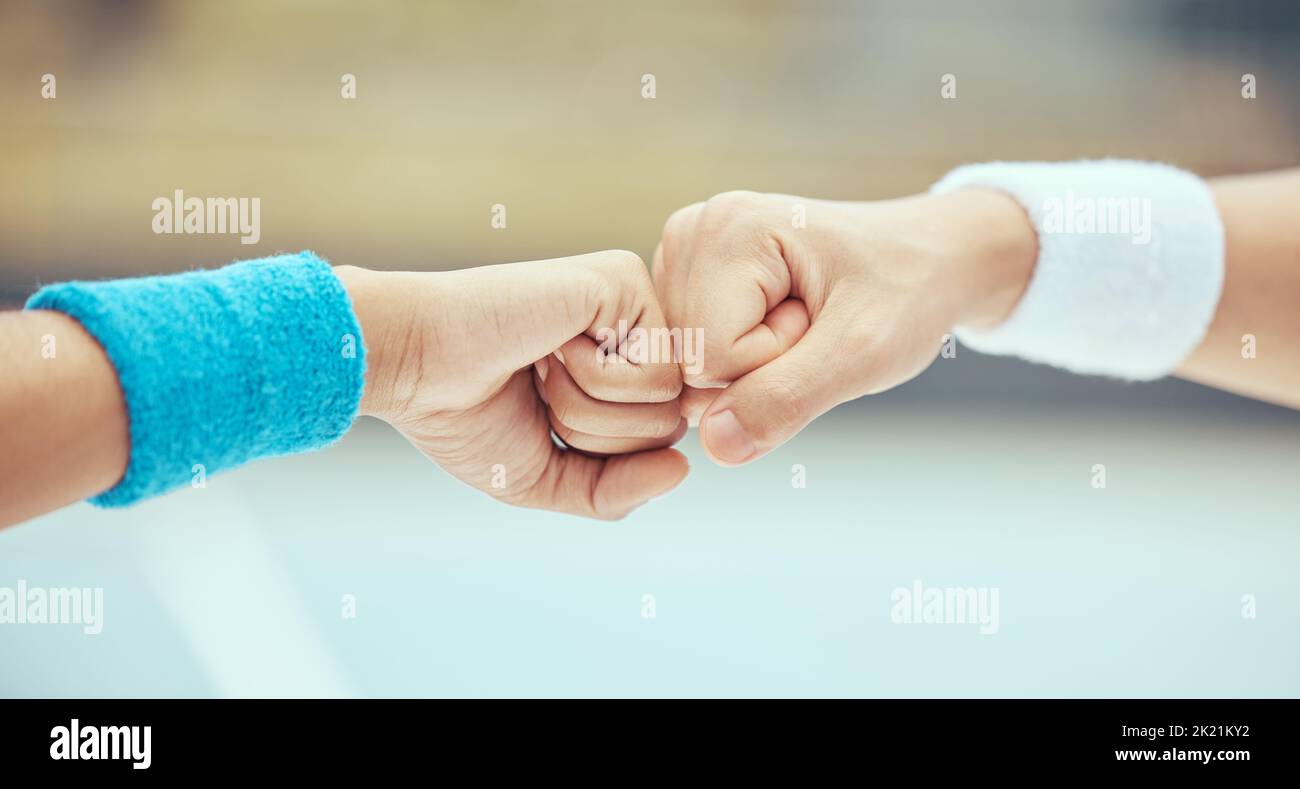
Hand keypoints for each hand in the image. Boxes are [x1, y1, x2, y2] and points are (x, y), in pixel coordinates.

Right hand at [337, 250, 687, 518]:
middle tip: (537, 388)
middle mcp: (635, 331)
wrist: (414, 366)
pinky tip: (550, 342)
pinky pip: (654, 374)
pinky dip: (592, 379)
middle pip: (670, 428)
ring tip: (540, 365)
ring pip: (666, 405)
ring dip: (589, 408)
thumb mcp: (550, 478)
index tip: (541, 417)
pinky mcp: (625, 281)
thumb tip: (681, 471)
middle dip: (595, 434)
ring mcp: (634, 302)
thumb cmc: (466, 415)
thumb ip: (616, 490)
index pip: (660, 444)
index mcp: (621, 368)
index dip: (599, 456)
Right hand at [652, 189, 1035, 464]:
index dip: (774, 364)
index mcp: (728, 228)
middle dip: (758, 366)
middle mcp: (692, 230)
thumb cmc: (905, 293)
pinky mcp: (687, 279)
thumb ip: (787, 399)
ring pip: (686, 366)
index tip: (822, 322)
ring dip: (751, 365)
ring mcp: (684, 255)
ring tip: (802, 319)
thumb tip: (714, 446)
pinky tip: (774, 321)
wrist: (926, 260)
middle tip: (814, 322)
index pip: (711, 357)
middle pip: (690, 362)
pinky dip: (739, 360)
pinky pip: (692, 360)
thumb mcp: (862, 352)